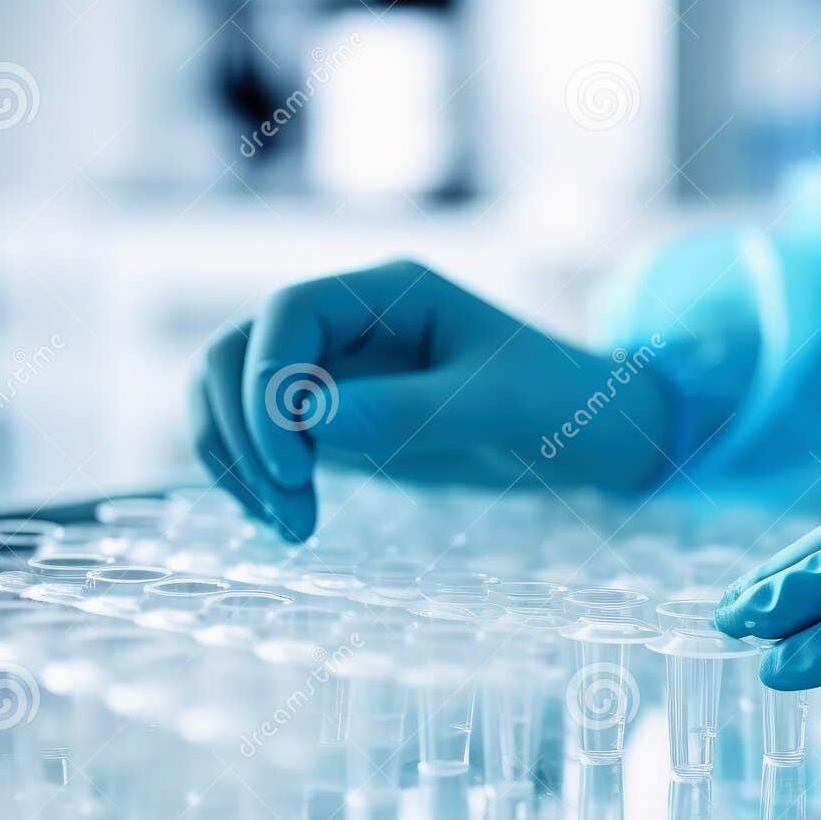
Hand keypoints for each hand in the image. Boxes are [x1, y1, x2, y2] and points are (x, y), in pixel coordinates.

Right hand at [191, 259, 673, 539]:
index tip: (293, 467)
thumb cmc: (561, 403)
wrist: (589, 432)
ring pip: (231, 393)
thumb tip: (310, 419)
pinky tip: (287, 522)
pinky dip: (253, 476)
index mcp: (391, 291)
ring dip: (237, 459)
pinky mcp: (332, 418)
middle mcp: (350, 320)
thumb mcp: (501, 406)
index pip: (288, 314)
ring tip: (289, 528)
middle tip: (292, 515)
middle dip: (244, 433)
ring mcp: (334, 368)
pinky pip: (259, 436)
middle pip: (237, 352)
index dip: (269, 385)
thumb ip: (413, 409)